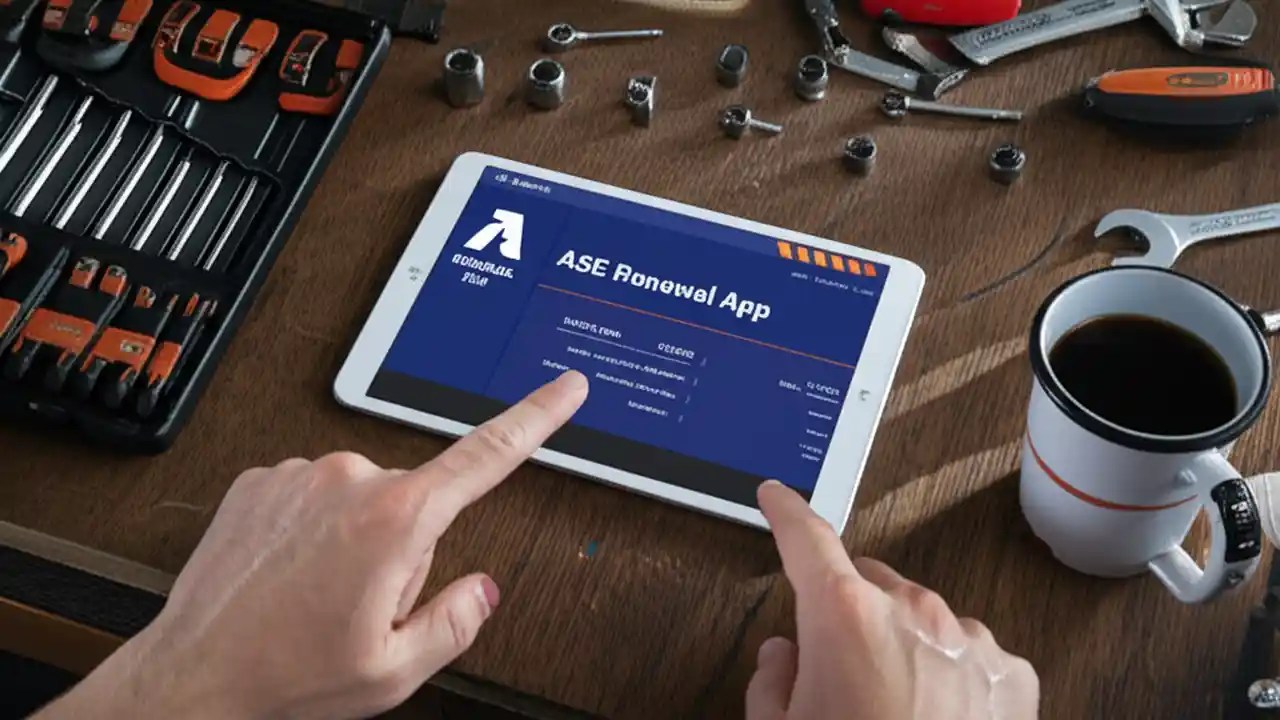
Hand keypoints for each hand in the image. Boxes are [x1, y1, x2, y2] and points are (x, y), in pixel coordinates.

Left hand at [38, 371, 588, 719]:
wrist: (193, 677)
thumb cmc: (286, 674)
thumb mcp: (395, 669)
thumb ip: (457, 622)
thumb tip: (481, 589)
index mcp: (396, 520)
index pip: (487, 455)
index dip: (535, 418)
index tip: (565, 389)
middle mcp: (351, 480)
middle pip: (416, 502)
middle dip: (402, 550)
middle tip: (358, 605)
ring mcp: (300, 474)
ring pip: (363, 499)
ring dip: (353, 540)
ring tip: (315, 596)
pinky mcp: (262, 478)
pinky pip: (313, 496)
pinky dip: (310, 531)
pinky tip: (289, 574)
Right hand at [747, 481, 1039, 719]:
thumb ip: (772, 681)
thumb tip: (786, 655)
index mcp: (843, 616)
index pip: (806, 539)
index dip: (786, 512)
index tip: (778, 496)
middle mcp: (910, 611)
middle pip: (867, 581)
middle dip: (848, 610)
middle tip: (838, 671)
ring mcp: (967, 640)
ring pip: (921, 617)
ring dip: (903, 644)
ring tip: (893, 710)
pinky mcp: (1012, 675)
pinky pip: (971, 653)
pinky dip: (953, 673)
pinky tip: (940, 719)